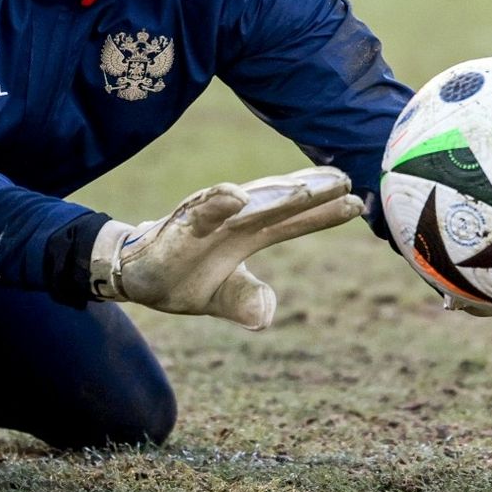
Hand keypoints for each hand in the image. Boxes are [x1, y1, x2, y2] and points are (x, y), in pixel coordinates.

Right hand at [89, 166, 363, 329]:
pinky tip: (239, 195)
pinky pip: (202, 209)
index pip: (293, 221)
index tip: (358, 205)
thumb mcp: (221, 299)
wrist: (134, 277)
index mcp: (248, 235)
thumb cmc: (181, 279)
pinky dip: (219, 200)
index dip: (323, 213)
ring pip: (248, 202)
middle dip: (311, 192)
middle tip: (345, 179)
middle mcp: (233, 221)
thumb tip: (268, 313)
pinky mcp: (180, 225)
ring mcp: (208, 220)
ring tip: (308, 187)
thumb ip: (246, 302)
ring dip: (277, 193)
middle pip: (279, 204)